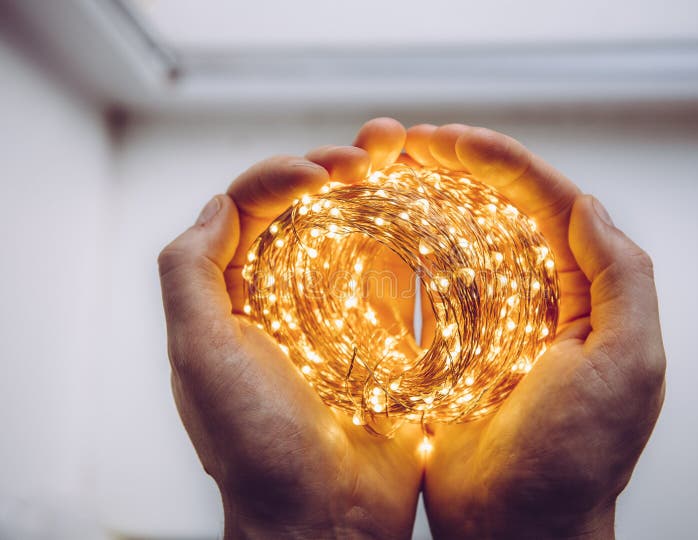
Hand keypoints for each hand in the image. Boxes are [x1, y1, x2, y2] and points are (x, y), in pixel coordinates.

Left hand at [157, 119, 423, 538]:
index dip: (282, 176)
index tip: (324, 172)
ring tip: (409, 155)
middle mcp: (286, 300)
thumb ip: (190, 274)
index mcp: (235, 298)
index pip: (252, 210)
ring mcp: (341, 319)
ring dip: (381, 193)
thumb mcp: (201, 354)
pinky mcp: (388, 340)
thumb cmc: (256, 445)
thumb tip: (219, 203)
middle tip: (378, 144)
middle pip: (310, 213)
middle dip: (340, 170)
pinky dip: (414, 242)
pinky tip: (433, 212)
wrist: (327, 520)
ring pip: (358, 236)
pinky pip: (401, 279)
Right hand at [402, 123, 665, 538]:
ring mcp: (490, 325)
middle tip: (400, 144)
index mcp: (585, 294)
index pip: (547, 203)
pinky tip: (371, 237)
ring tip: (378, 174)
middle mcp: (541, 300)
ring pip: (458, 243)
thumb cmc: (575, 457)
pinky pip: (426, 292)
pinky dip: (402, 259)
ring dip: (423, 203)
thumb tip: (586, 203)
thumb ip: (624, 279)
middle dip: (453, 170)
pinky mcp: (449, 351)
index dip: (499, 162)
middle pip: (496, 212)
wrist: (517, 531)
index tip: (445, 139)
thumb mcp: (628, 365)